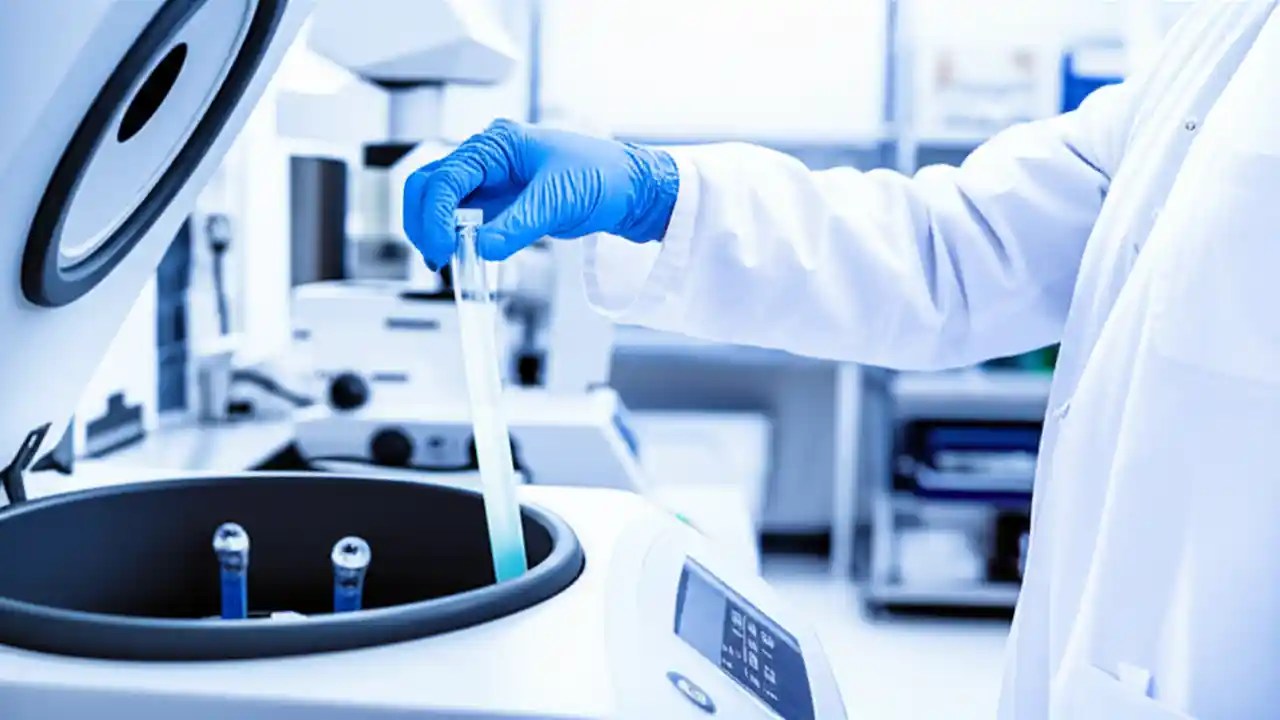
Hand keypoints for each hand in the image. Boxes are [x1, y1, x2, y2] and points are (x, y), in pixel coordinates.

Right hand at [402, 119, 678, 269]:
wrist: (628, 190)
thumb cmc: (603, 177)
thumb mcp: (559, 200)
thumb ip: (519, 225)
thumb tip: (483, 247)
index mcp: (497, 144)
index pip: (445, 177)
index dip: (435, 215)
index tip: (443, 248)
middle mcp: (486, 159)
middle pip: (427, 185)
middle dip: (422, 221)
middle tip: (436, 258)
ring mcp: (488, 182)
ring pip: (436, 202)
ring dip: (431, 230)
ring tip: (444, 261)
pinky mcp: (496, 204)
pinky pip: (458, 219)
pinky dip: (450, 238)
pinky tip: (458, 258)